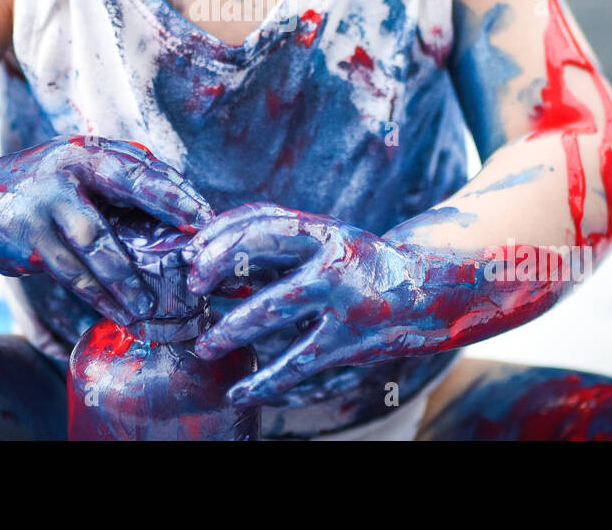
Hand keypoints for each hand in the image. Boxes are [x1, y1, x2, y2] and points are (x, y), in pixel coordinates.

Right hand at [0, 136, 213, 324]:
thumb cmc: (39, 189)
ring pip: (97, 243)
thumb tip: (177, 212)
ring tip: (153, 306)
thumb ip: (116, 184)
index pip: (142, 168)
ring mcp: (46, 203)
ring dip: (128, 278)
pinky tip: (123, 315)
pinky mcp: (29, 238)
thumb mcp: (75, 172)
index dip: (176, 192)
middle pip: (128, 187)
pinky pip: (73, 274)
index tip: (208, 216)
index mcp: (88, 152)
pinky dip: (100, 297)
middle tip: (200, 244)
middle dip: (168, 212)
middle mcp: (69, 169)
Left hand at [182, 203, 431, 405]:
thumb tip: (204, 250)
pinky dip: (263, 382)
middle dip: (219, 263)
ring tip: (204, 346)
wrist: (420, 291)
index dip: (221, 234)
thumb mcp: (321, 240)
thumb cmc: (353, 263)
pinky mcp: (348, 341)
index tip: (191, 254)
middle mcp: (330, 257)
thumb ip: (272, 242)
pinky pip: (297, 364)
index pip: (261, 219)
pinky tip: (238, 393)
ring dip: (231, 328)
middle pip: (263, 248)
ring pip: (274, 308)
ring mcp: (341, 299)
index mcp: (320, 230)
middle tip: (192, 287)